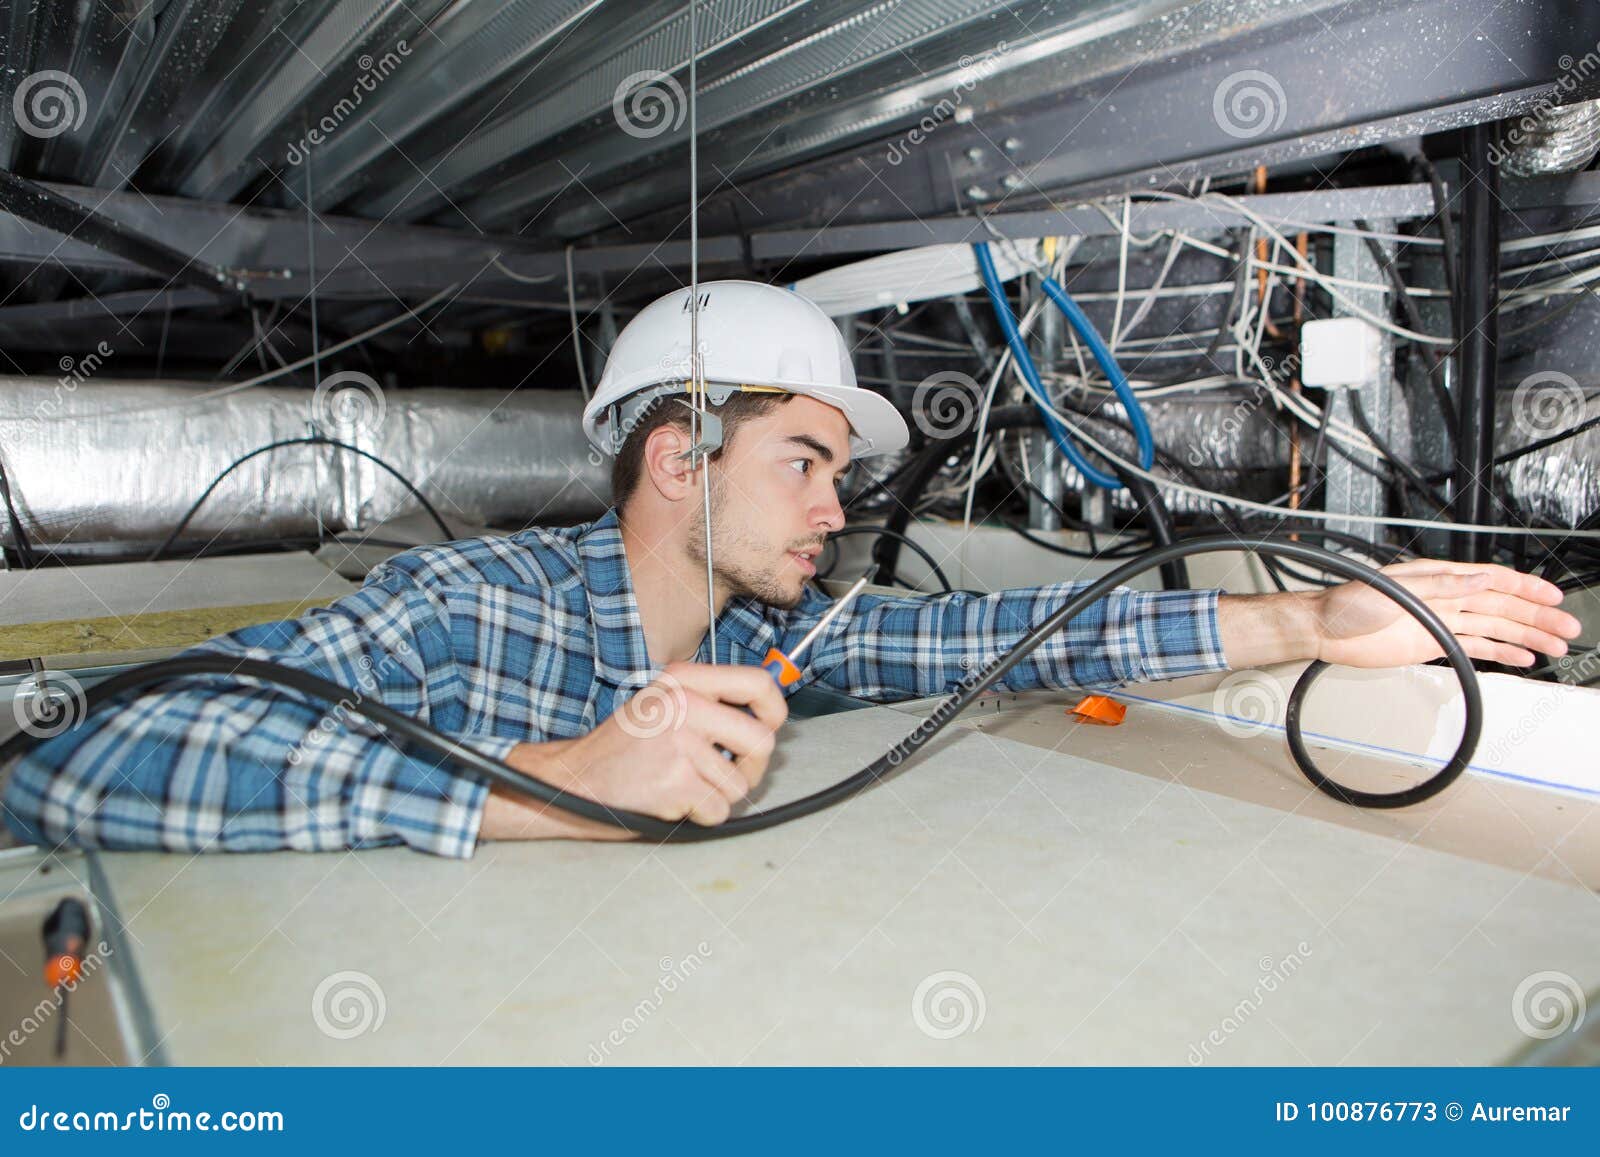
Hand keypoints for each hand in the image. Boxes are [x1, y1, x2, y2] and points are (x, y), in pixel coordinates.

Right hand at [480, 661, 787, 840]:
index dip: (775, 709)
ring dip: (718, 795)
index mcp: (683, 680)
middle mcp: (684, 705)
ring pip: (740, 784)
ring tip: (684, 785)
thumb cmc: (622, 749)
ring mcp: (680, 743)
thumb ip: (709, 702)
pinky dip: (701, 815)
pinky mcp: (676, 782)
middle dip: (752, 768)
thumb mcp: (661, 704)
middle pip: (761, 741)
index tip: (770, 725)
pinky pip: (718, 809)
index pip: (757, 683)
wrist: (573, 780)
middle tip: (727, 773)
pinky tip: (674, 801)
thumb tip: (768, 717)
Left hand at [1313, 559, 1581, 668]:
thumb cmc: (1350, 601)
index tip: (1552, 596)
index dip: (1525, 587)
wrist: (1326, 630)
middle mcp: (1446, 597)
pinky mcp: (1434, 643)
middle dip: (1537, 616)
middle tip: (1567, 628)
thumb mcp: (1397, 588)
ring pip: (1495, 628)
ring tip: (1555, 645)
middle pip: (1502, 606)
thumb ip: (1441, 585)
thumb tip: (1479, 580)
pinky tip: (1523, 657)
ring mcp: (1442, 621)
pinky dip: (1501, 652)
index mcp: (1439, 577)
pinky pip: (1475, 646)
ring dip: (1526, 636)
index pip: (1492, 579)